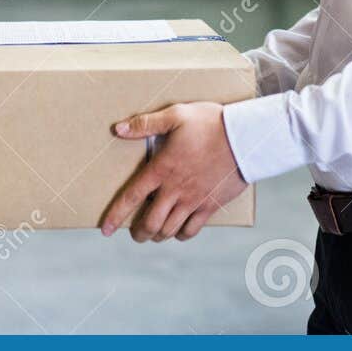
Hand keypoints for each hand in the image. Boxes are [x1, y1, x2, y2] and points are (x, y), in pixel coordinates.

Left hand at [100, 102, 247, 242]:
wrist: (246, 137)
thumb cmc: (211, 123)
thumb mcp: (176, 115)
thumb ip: (146, 124)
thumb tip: (118, 129)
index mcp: (162, 168)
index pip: (131, 197)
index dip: (116, 215)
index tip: (104, 230)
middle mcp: (175, 189)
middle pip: (150, 222)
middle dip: (139, 233)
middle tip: (135, 233)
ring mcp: (194, 200)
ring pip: (169, 229)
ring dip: (158, 235)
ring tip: (153, 234)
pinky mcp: (210, 205)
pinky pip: (192, 229)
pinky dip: (181, 234)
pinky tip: (178, 231)